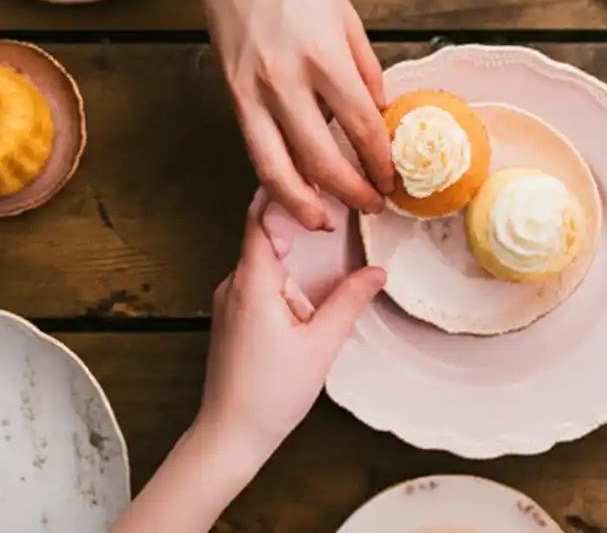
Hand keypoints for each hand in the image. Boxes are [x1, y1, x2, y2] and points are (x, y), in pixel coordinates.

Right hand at [192, 0, 393, 229]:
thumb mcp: (345, 10)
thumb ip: (364, 66)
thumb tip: (379, 110)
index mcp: (325, 56)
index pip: (362, 127)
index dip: (380, 162)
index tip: (392, 179)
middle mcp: (287, 80)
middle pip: (324, 160)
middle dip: (352, 192)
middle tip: (371, 206)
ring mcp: (254, 89)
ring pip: (279, 168)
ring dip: (305, 203)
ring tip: (325, 219)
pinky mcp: (231, 91)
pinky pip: (255, 147)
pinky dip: (274, 176)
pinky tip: (292, 189)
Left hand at [196, 193, 386, 458]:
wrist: (228, 435)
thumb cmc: (269, 394)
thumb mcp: (321, 345)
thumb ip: (349, 302)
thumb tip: (377, 271)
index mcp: (252, 282)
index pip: (260, 215)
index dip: (285, 189)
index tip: (311, 171)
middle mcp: (233, 284)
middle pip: (262, 232)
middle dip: (295, 215)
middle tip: (330, 198)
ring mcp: (228, 301)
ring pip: (261, 259)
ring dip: (291, 249)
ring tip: (325, 238)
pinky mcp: (231, 318)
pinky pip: (257, 281)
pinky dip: (282, 273)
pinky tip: (306, 286)